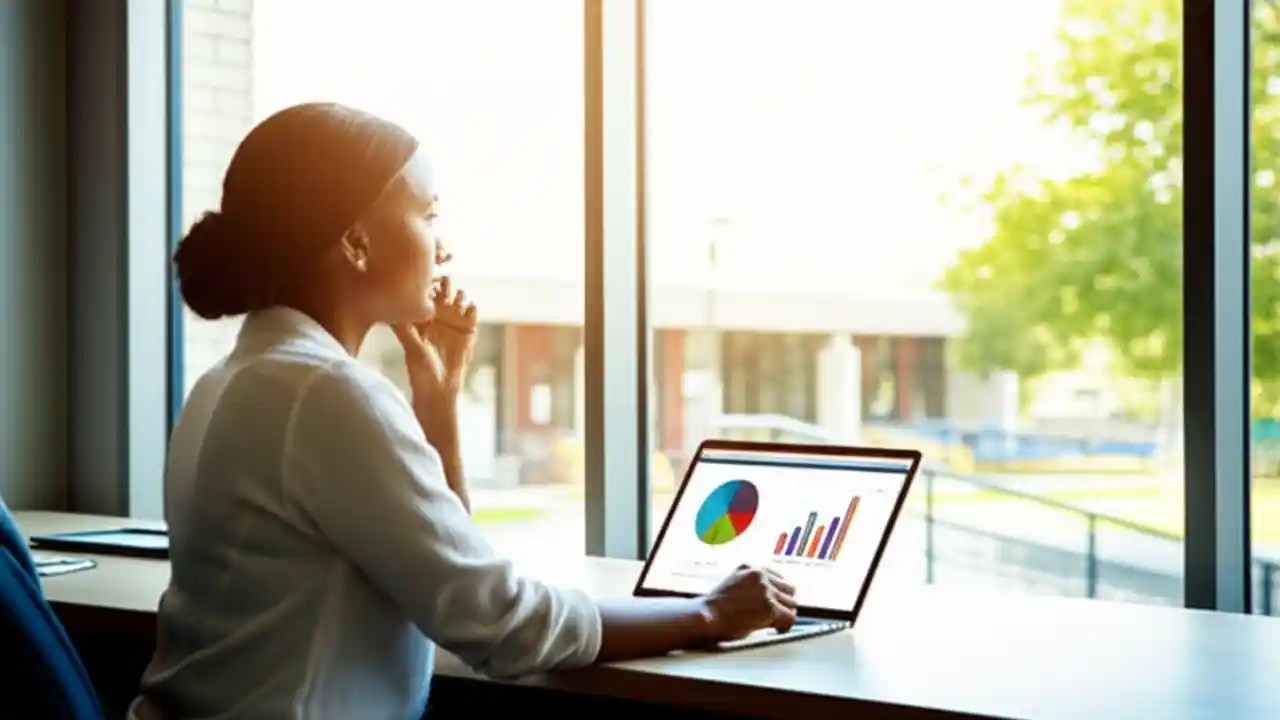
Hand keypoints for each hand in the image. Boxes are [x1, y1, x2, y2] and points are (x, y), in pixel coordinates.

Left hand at [393, 276, 477, 399]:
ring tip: (458, 295)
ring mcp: (455, 323)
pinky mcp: (468, 331)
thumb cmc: (420, 371)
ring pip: (459, 299)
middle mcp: (439, 318)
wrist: (440, 389)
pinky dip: (472, 307)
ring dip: (459, 294)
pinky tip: (469, 306)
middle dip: (445, 284)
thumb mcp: (411, 348)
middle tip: (444, 280)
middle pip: (443, 293)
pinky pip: (472, 313)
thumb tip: (388, 312)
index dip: (426, 285)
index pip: (425, 295)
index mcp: (422, 319)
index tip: (426, 278)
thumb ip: (403, 330)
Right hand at [699, 564, 797, 641]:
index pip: (778, 577)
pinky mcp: (769, 607)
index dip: (777, 594)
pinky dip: (785, 626)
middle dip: (783, 603)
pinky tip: (777, 630)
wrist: (705, 617)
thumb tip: (769, 599)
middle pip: (789, 589)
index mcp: (749, 567)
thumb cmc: (713, 608)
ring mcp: (765, 590)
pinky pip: (790, 617)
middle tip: (776, 616)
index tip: (775, 603)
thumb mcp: (732, 585)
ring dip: (785, 614)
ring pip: (792, 603)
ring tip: (775, 624)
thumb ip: (750, 585)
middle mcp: (759, 575)